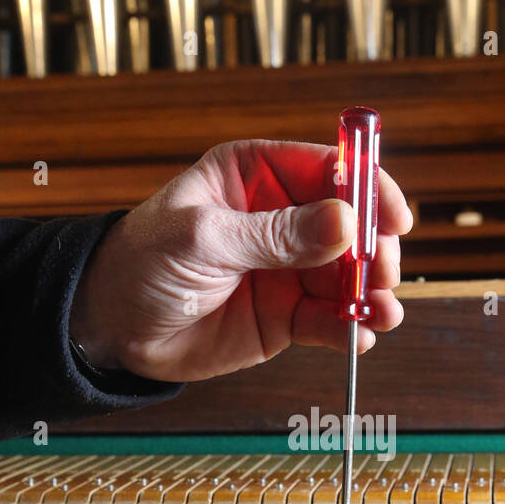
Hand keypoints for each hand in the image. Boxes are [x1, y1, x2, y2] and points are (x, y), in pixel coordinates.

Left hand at [69, 139, 410, 380]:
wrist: (112, 329)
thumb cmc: (142, 264)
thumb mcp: (204, 239)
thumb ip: (274, 235)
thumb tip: (343, 224)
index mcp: (256, 174)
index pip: (327, 168)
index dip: (366, 188)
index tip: (391, 217)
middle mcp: (280, 218)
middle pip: (350, 224)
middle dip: (374, 248)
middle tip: (382, 273)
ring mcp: (288, 269)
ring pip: (348, 275)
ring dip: (372, 291)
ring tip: (381, 309)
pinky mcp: (287, 315)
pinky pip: (331, 318)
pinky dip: (351, 327)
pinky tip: (358, 335)